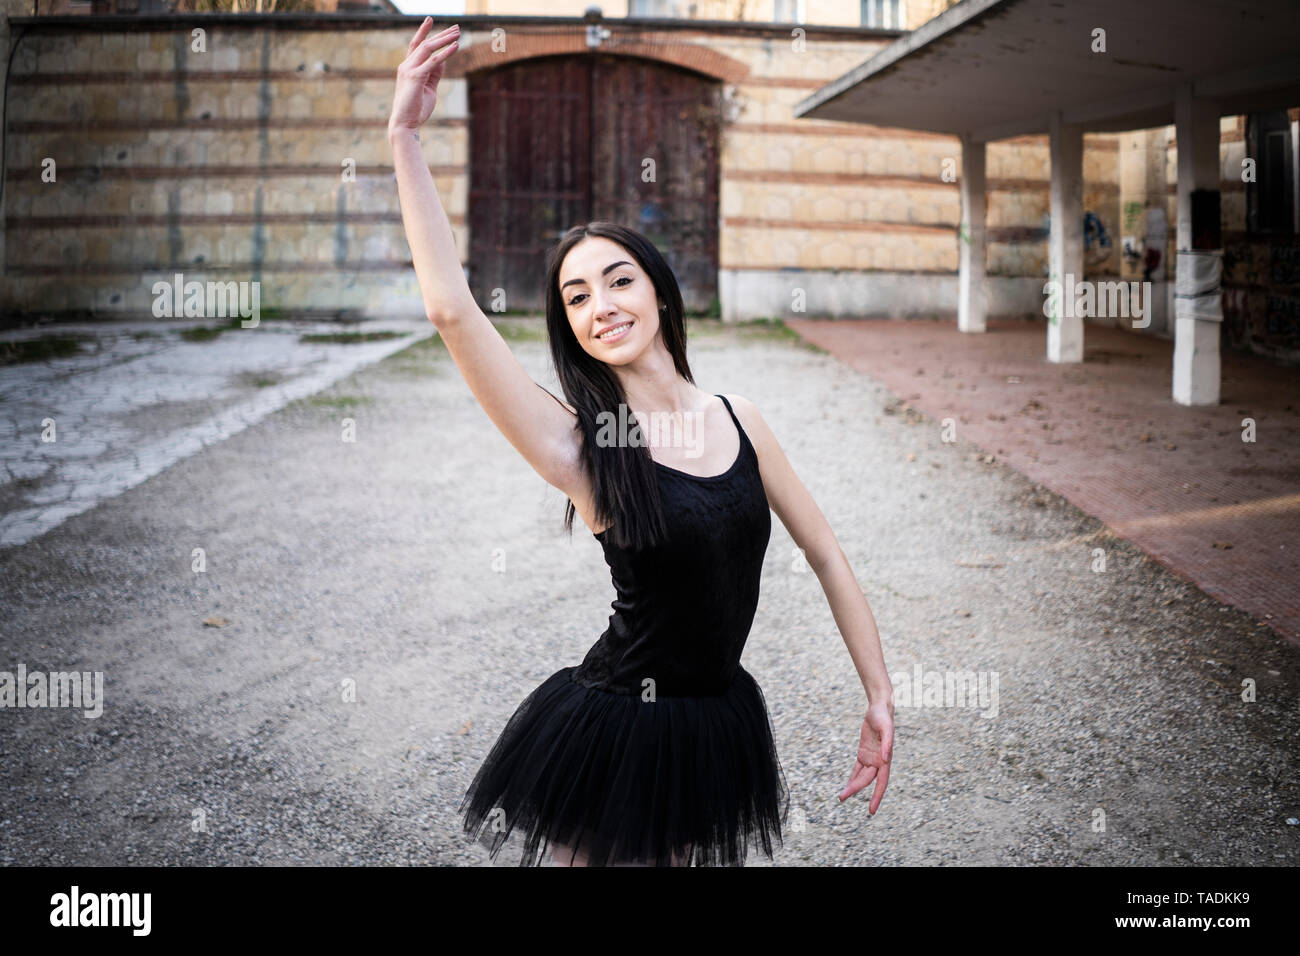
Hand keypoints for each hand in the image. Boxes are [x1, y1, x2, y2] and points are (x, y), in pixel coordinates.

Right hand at [389, 19, 459, 136]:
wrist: (405, 124)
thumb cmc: (416, 109)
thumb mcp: (428, 88)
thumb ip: (434, 73)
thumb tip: (443, 60)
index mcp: (407, 68)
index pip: (416, 45)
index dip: (424, 31)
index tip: (431, 20)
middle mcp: (406, 66)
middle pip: (424, 43)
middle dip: (441, 34)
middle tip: (456, 27)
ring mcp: (409, 70)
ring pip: (428, 48)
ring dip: (444, 39)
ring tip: (458, 33)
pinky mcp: (416, 77)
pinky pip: (433, 62)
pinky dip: (445, 53)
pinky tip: (455, 47)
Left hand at [839, 699, 892, 813]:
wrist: (879, 709)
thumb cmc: (884, 718)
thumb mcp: (886, 727)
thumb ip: (887, 743)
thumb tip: (885, 759)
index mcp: (885, 759)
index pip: (881, 783)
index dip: (877, 796)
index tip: (871, 810)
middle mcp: (878, 762)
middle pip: (866, 780)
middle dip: (855, 790)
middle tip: (842, 798)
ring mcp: (870, 758)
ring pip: (861, 777)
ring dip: (852, 786)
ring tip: (842, 797)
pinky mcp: (863, 753)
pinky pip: (857, 768)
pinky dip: (852, 777)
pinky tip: (847, 785)